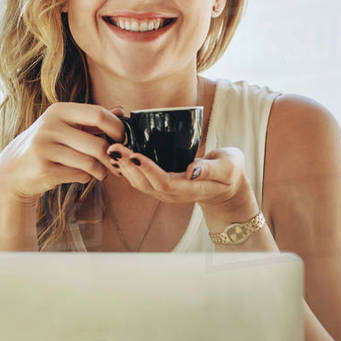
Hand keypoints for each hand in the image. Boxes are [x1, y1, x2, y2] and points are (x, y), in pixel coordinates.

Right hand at [0, 102, 126, 203]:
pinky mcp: (44, 170)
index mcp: (59, 111)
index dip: (117, 128)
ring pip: (90, 163)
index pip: (98, 114)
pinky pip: (79, 175)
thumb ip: (93, 120)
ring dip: (100, 171)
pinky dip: (85, 177)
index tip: (123, 139)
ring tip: (99, 172)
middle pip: (97, 144)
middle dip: (112, 157)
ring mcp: (45, 148)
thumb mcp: (66, 127)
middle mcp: (50, 126)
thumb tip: (122, 111)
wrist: (14, 169)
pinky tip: (80, 175)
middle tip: (116, 162)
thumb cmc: (48, 144)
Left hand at [107, 143, 251, 209]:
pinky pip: (139, 179)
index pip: (163, 181)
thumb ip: (210, 169)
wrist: (228, 188)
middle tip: (113, 147)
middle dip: (128, 166)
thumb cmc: (230, 172)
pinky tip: (118, 154)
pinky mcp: (160, 185)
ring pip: (138, 183)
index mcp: (189, 188)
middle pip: (144, 183)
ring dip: (123, 168)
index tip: (133, 154)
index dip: (147, 169)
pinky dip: (127, 167)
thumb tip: (192, 170)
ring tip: (110, 150)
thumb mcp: (228, 167)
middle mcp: (173, 193)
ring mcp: (165, 192)